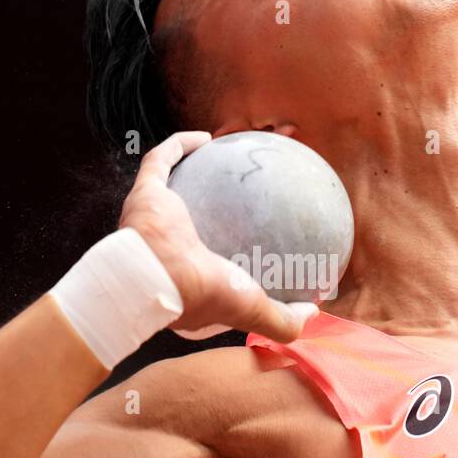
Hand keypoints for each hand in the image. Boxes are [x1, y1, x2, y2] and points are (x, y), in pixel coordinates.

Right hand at [119, 131, 317, 341]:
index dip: (239, 249)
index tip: (265, 239)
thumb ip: (282, 319)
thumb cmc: (199, 293)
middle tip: (252, 190)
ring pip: (176, 184)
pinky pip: (160, 161)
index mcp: (189, 275)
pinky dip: (180, 147)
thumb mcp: (251, 310)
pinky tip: (207, 138)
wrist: (150, 278)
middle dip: (220, 201)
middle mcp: (171, 246)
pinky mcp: (144, 193)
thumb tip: (313, 312)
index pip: (216, 261)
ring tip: (229, 157)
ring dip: (197, 168)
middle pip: (199, 216)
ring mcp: (155, 218)